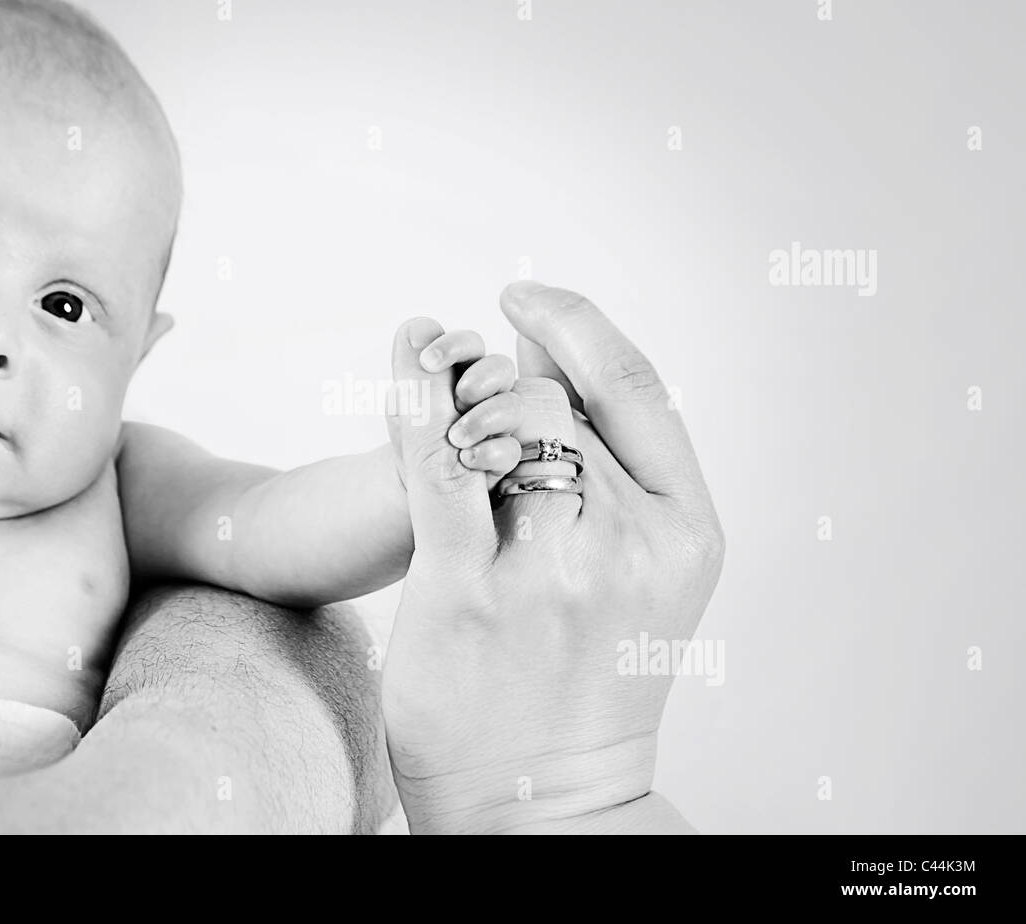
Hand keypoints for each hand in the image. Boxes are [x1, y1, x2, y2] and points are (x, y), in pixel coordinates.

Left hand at [381, 283, 723, 833]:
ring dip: (456, 394)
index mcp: (688, 528)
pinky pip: (437, 461)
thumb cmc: (580, 675)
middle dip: (499, 379)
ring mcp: (555, 569)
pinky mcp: (471, 591)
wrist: (542, 797)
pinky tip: (401, 355)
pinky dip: (413, 396)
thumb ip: (606, 460)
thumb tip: (543, 338)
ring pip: (497, 419)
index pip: (634, 384)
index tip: (522, 292)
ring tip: (428, 383)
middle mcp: (631, 541)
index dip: (575, 321)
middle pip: (554, 400)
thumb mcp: (634, 570)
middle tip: (459, 383)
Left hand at [386, 323, 522, 489]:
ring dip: (485, 419)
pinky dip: (492, 452)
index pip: (467, 345)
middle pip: (500, 367)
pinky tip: (469, 460)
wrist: (419, 493)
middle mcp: (481, 394)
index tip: (429, 361)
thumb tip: (419, 327)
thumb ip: (415, 367)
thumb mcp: (407, 407)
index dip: (454, 346)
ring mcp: (497, 424)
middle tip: (460, 397)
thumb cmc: (412, 446)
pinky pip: (515, 447)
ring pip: (513, 405)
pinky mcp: (508, 454)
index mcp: (455, 374)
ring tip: (456, 439)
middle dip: (481, 379)